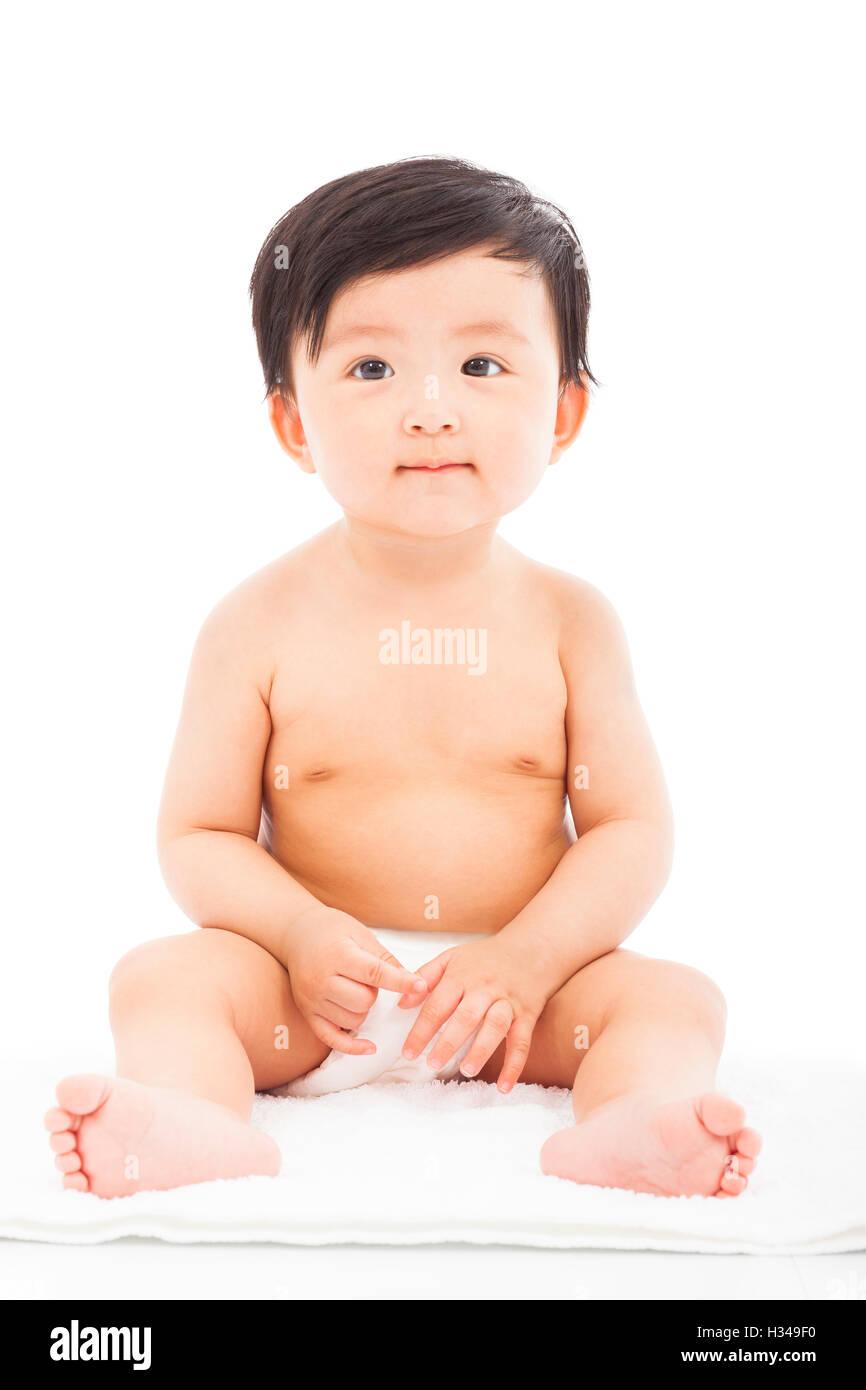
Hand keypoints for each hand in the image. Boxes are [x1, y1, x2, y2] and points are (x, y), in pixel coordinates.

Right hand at [284, 906, 428, 1055]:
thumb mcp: (360, 934)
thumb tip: (412, 981)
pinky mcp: (307, 1013)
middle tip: (367, 979)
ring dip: (363, 1010)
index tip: (420, 987)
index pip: (374, 973)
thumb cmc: (332, 930)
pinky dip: (351, 1046)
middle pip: (364, 1001)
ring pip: (353, 1019)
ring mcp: (312, 999)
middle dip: (374, 993)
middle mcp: (321, 980)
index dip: (400, 982)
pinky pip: (331, 1038)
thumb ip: (385, 958)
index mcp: (337, 955)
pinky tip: (369, 1046)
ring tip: (355, 989)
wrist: (296, 934)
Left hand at [395, 936, 547, 1092]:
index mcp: (462, 976)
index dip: (421, 1030)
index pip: (437, 1005)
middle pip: (466, 1017)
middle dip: (448, 1042)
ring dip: (481, 1050)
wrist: (531, 949)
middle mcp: (485, 989)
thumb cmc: (486, 958)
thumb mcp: (452, 958)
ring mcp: (507, 1002)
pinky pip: (521, 1042)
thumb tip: (401, 1004)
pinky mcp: (527, 1015)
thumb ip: (425, 977)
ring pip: (495, 1027)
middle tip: (432, 1063)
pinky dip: (514, 1066)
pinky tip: (503, 1087)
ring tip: (466, 1070)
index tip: (408, 1052)